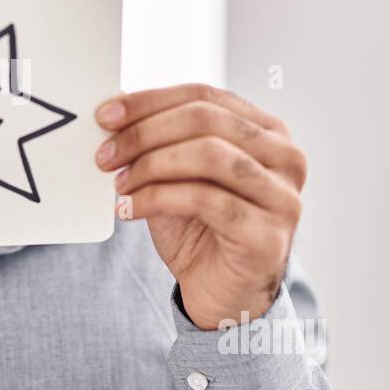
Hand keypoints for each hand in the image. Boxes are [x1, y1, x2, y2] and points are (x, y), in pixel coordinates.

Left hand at [95, 84, 305, 329]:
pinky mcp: (268, 234)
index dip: (150, 101)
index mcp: (267, 130)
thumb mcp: (178, 174)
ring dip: (151, 165)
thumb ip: (161, 139)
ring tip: (119, 183)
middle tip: (105, 154)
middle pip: (205, 120)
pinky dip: (157, 198)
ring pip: (208, 155)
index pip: (205, 96)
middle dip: (145, 133)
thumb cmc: (200, 228)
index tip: (105, 116)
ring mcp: (283, 195)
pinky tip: (130, 208)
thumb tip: (113, 109)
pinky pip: (205, 200)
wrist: (221, 293)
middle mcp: (285, 156)